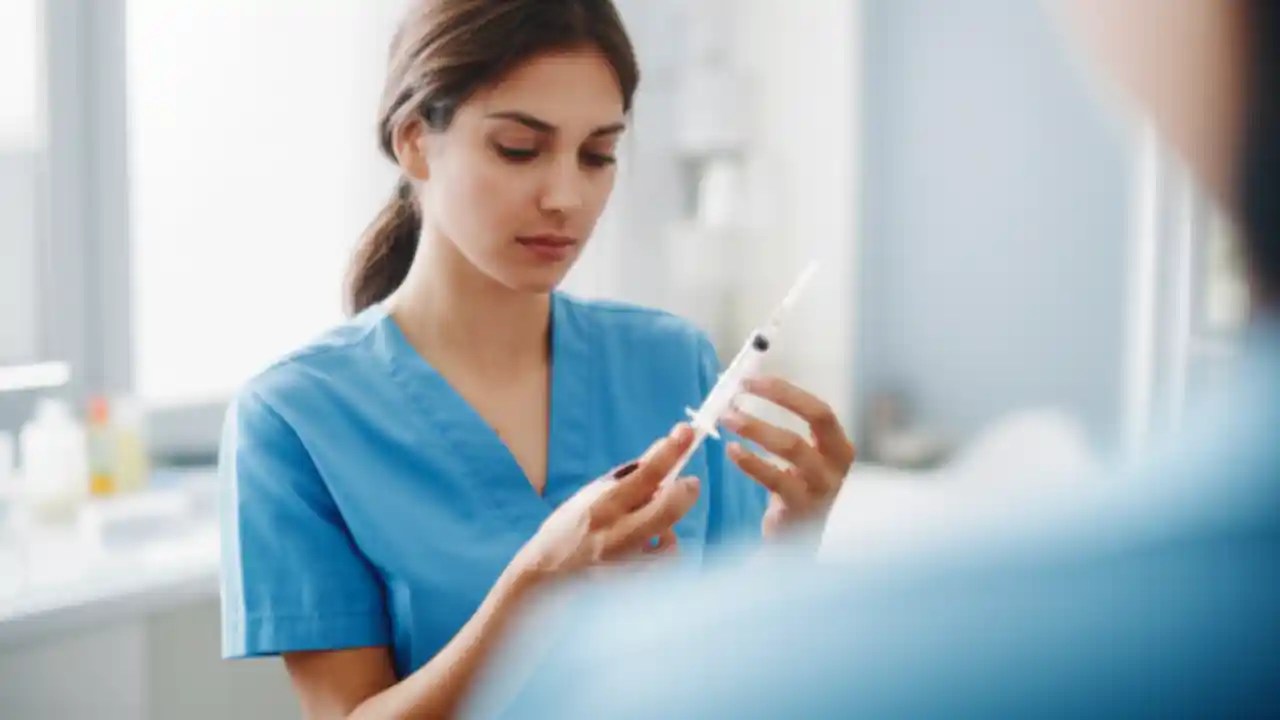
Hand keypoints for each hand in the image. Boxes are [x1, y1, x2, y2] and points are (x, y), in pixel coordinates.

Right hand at [512, 424, 700, 581]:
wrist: (544, 580)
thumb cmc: (565, 533)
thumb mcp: (587, 497)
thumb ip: (622, 483)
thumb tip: (658, 459)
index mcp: (603, 506)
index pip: (645, 474)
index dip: (670, 451)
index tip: (685, 432)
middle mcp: (616, 534)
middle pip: (668, 508)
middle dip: (685, 492)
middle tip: (690, 483)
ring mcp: (626, 563)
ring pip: (670, 541)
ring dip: (669, 529)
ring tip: (657, 530)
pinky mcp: (633, 585)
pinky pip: (663, 565)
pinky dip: (660, 554)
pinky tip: (648, 552)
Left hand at [720, 376, 855, 538]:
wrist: (795, 545)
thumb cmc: (792, 492)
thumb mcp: (796, 460)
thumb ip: (780, 428)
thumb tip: (742, 391)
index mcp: (838, 447)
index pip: (819, 409)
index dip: (786, 391)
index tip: (751, 380)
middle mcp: (837, 464)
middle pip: (816, 418)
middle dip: (778, 398)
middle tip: (738, 393)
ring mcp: (823, 486)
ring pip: (792, 446)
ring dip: (757, 427)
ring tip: (728, 418)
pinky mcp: (801, 507)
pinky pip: (775, 477)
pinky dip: (751, 461)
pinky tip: (732, 451)